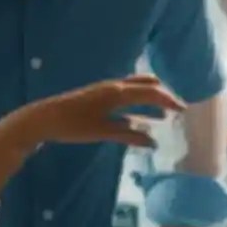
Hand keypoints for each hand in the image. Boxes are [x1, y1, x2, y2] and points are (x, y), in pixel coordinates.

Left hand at [20, 74, 185, 147]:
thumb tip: (154, 142)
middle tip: (177, 109)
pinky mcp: (99, 95)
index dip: (169, 100)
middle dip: (164, 95)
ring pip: (136, 87)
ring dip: (151, 96)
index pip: (151, 92)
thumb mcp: (103, 132)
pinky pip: (127, 93)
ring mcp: (106, 89)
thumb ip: (129, 135)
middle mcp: (114, 86)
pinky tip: (139, 115)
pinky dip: (139, 100)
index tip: (183, 111)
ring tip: (163, 111)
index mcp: (118, 92)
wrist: (44, 118)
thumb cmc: (73, 125)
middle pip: (146, 85)